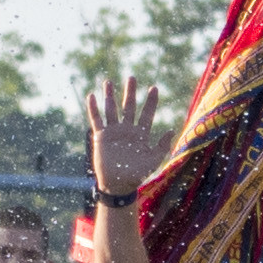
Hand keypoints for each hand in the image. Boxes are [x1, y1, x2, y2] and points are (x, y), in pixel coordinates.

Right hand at [83, 74, 175, 195]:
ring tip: (108, 81)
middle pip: (129, 106)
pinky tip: (92, 96)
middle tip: (132, 77)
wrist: (118, 185)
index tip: (154, 88)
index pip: (146, 114)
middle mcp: (127, 130)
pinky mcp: (101, 137)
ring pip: (112, 109)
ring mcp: (113, 132)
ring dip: (110, 96)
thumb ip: (162, 145)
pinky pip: (96, 120)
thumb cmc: (137, 175)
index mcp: (141, 134)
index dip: (150, 101)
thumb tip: (171, 129)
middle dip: (130, 92)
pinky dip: (94, 108)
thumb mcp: (153, 160)